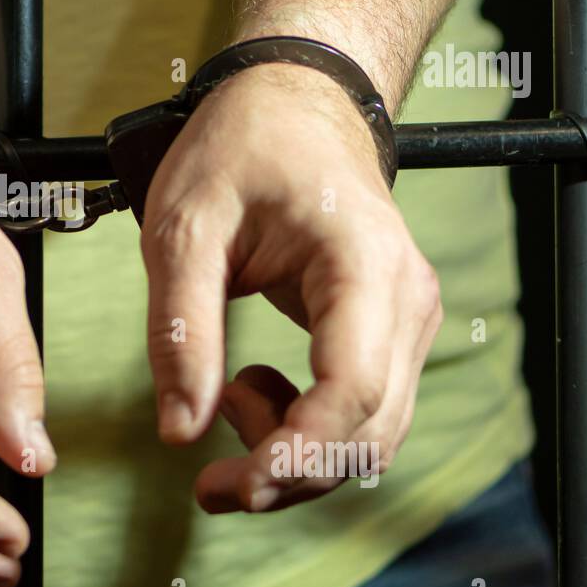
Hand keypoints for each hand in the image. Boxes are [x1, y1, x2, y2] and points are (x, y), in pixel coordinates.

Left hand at [140, 64, 441, 512]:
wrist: (294, 101)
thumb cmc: (240, 148)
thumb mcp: (183, 226)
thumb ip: (180, 327)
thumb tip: (181, 430)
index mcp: (363, 266)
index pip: (352, 394)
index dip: (292, 459)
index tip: (225, 485)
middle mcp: (405, 300)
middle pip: (368, 435)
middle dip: (288, 477)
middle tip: (209, 482)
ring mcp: (406, 318)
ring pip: (370, 435)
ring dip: (294, 456)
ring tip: (223, 397)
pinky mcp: (388, 331)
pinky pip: (360, 411)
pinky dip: (303, 428)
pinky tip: (249, 386)